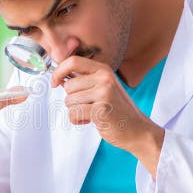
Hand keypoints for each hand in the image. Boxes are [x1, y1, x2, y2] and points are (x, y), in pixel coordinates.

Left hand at [51, 56, 164, 174]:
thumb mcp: (103, 88)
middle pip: (68, 86)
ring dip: (76, 111)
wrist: (138, 130)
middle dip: (72, 99)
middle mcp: (104, 79)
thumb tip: (58, 76)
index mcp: (103, 70)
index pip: (73, 61)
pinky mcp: (101, 110)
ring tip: (92, 113)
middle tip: (88, 105)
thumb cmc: (117, 110)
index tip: (54, 82)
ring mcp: (103, 94)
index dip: (58, 71)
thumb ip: (84, 80)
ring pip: (69, 101)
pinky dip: (78, 120)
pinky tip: (92, 120)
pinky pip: (74, 114)